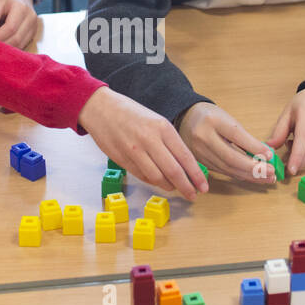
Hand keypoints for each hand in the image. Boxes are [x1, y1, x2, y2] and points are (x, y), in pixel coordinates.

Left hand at [0, 0, 38, 48]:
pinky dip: (12, 47)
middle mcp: (31, 18)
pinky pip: (22, 45)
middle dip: (1, 45)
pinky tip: (3, 46)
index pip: (10, 28)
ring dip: (7, 48)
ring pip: (20, 44)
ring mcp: (34, 27)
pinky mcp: (33, 33)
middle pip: (16, 38)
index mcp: (21, 8)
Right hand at [78, 87, 207, 200]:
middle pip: (173, 171)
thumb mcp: (156, 121)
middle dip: (186, 187)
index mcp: (163, 128)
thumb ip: (170, 142)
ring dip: (169, 186)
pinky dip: (153, 182)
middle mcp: (150, 140)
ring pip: (157, 177)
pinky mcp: (122, 160)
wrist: (101, 108)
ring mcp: (134, 151)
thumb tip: (186, 165)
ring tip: (175, 187)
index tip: (203, 186)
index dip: (196, 175)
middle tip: (193, 195)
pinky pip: (142, 176)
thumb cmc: (130, 113)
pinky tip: (159, 181)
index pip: (185, 157)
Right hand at [178, 102, 276, 184]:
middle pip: (230, 157)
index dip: (254, 147)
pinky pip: (223, 171)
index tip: (269, 155)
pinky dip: (239, 175)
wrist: (187, 119)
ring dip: (249, 175)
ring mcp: (199, 152)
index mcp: (212, 120)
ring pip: (227, 168)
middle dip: (253, 168)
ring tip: (267, 177)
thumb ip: (244, 137)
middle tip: (271, 172)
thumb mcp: (227, 119)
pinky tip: (252, 176)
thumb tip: (265, 154)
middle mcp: (203, 137)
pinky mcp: (200, 162)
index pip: (236, 135)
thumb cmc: (211, 117)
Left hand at [266, 84, 304, 176]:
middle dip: (303, 161)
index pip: (304, 137)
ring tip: (294, 150)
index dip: (297, 156)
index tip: (290, 169)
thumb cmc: (303, 105)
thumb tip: (269, 149)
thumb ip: (278, 132)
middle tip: (291, 169)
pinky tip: (304, 146)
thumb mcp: (286, 114)